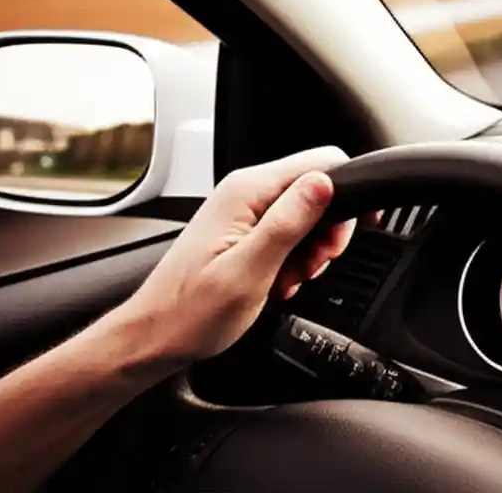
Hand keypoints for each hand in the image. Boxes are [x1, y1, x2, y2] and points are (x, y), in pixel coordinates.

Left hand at [112, 146, 356, 368]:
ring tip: (289, 278)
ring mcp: (243, 211)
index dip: (346, 197)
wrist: (155, 337)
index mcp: (246, 192)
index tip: (344, 236)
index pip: (320, 163)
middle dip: (327, 231)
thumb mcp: (248, 270)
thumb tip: (325, 183)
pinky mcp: (244, 230)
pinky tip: (279, 281)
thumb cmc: (189, 312)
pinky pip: (288, 232)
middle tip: (313, 265)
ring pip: (306, 214)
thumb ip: (288, 223)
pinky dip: (294, 259)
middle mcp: (245, 193)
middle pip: (317, 189)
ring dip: (310, 250)